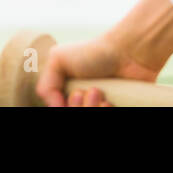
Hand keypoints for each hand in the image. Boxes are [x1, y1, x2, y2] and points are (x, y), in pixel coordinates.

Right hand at [35, 36, 161, 106]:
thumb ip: (46, 85)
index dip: (64, 107)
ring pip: (90, 118)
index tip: (75, 94)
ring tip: (99, 92)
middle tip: (89, 90)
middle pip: (74, 114)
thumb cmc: (93, 53)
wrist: (126, 54)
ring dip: (92, 108)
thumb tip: (54, 107)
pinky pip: (107, 119)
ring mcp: (99, 106)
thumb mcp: (58, 59)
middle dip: (79, 107)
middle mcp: (84, 102)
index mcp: (68, 93)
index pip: (60, 109)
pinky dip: (105, 112)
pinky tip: (109, 102)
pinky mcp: (117, 109)